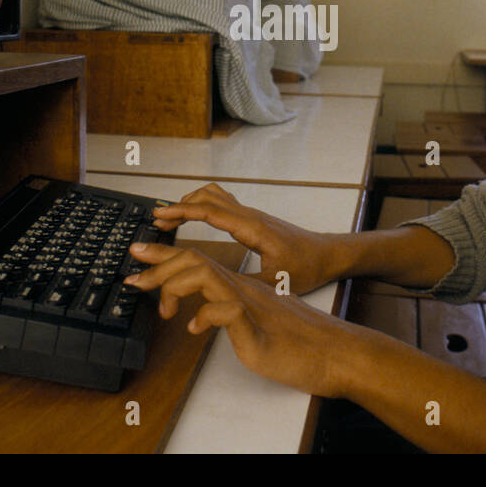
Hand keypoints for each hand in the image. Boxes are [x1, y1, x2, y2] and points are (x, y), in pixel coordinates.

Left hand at [124, 243, 359, 397]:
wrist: (336, 353)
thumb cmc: (301, 343)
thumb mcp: (256, 325)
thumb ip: (232, 314)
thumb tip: (209, 313)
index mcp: (241, 288)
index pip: (198, 261)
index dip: (165, 256)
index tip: (140, 255)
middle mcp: (243, 289)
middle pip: (194, 260)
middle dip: (158, 264)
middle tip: (133, 276)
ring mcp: (250, 304)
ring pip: (205, 274)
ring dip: (174, 285)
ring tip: (162, 307)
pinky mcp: (257, 327)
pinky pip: (226, 310)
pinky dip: (204, 316)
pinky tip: (193, 330)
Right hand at [149, 183, 340, 294]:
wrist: (328, 255)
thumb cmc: (308, 267)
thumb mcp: (275, 281)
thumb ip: (244, 283)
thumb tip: (214, 289)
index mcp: (252, 228)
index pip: (210, 212)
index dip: (182, 212)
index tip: (161, 216)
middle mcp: (250, 216)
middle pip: (208, 198)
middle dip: (179, 206)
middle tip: (157, 218)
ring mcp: (252, 215)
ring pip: (216, 196)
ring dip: (191, 201)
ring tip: (170, 216)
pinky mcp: (254, 220)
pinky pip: (223, 204)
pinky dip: (204, 205)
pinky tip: (195, 218)